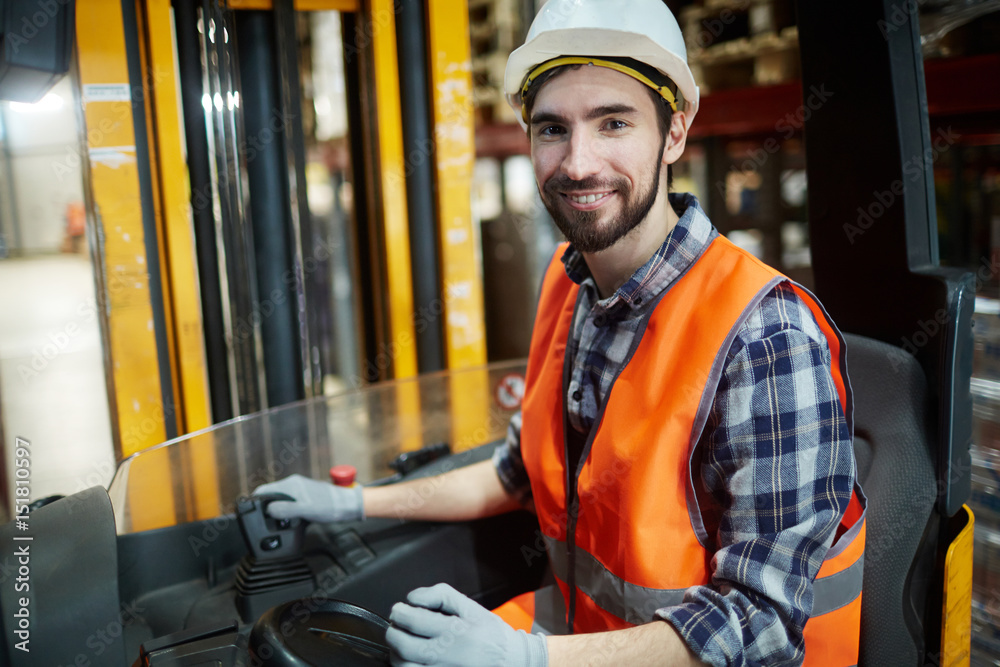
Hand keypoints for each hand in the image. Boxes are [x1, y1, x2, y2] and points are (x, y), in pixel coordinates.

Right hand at [252, 474, 363, 522]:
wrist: (350, 506)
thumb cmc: (332, 505)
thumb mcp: (306, 509)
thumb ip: (286, 509)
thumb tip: (269, 510)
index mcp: (291, 485)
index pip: (265, 490)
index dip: (255, 501)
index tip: (249, 513)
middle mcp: (294, 486)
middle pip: (272, 497)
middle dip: (267, 510)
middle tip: (265, 524)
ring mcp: (301, 492)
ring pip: (281, 503)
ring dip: (279, 514)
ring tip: (279, 525)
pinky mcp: (306, 499)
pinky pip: (291, 507)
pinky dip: (289, 516)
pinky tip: (292, 524)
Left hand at [386, 583, 547, 666]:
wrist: (514, 662)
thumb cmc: (491, 634)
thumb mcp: (471, 607)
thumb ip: (441, 595)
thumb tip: (413, 598)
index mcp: (459, 631)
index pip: (416, 621)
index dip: (400, 613)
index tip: (398, 610)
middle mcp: (452, 656)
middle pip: (406, 648)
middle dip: (394, 634)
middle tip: (395, 627)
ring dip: (397, 656)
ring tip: (402, 645)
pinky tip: (412, 661)